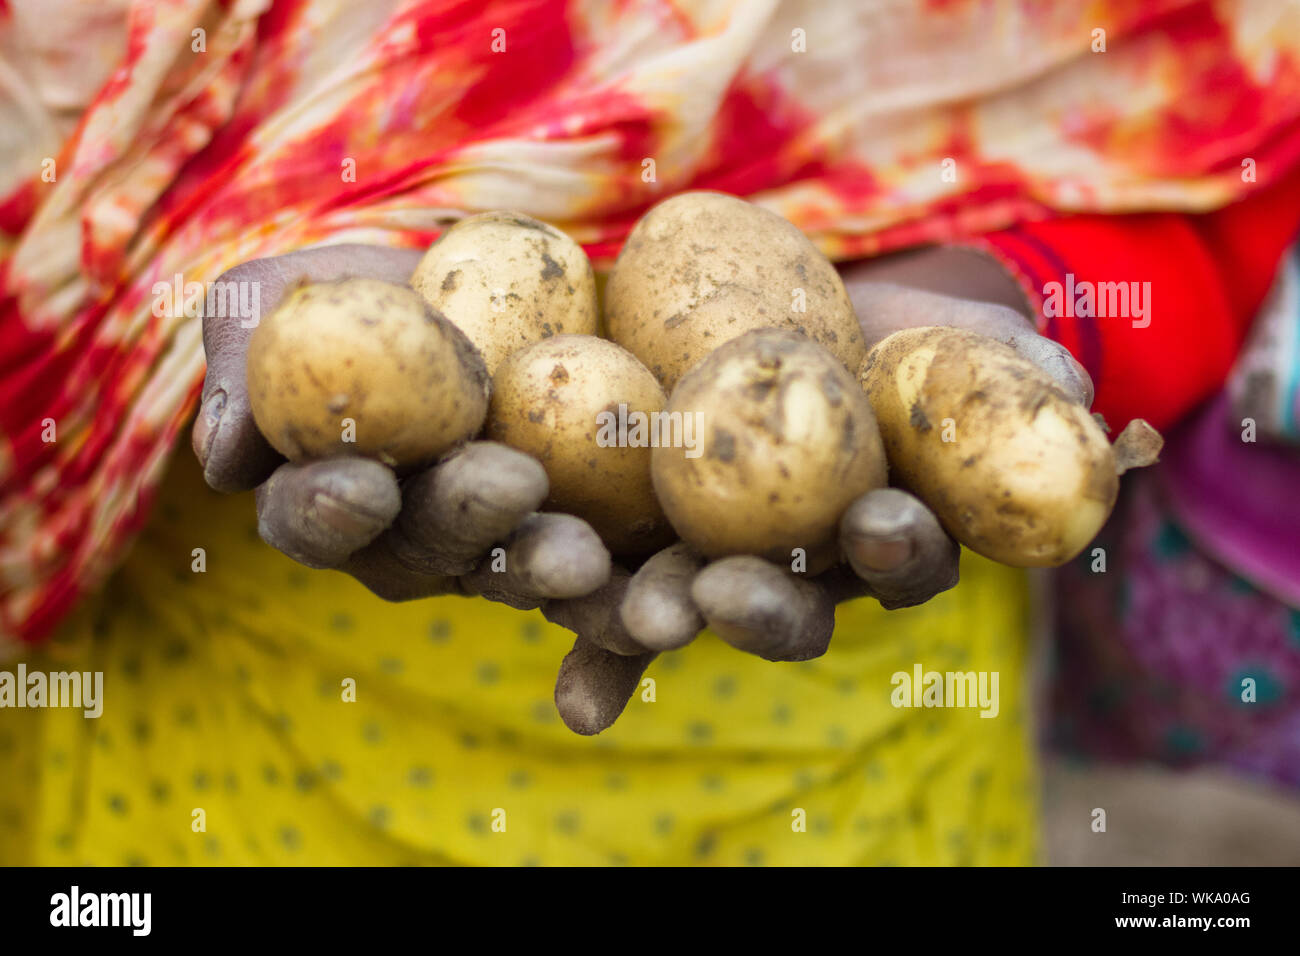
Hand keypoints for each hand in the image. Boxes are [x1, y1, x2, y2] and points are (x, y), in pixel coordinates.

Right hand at [192, 245, 612, 611]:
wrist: (494, 278)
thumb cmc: (367, 286)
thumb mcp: (287, 293)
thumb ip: (245, 356)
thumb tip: (225, 458)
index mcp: (336, 495)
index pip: (315, 517)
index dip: (329, 508)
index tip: (361, 483)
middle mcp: (419, 540)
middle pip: (433, 552)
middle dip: (468, 523)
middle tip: (509, 486)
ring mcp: (507, 547)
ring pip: (525, 576)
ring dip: (557, 578)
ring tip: (593, 564)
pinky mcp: (595, 539)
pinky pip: (612, 585)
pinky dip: (629, 613)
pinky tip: (656, 625)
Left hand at [547, 246, 1094, 734]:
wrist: (788, 301)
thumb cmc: (893, 332)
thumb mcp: (957, 336)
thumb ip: (1011, 367)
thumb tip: (1075, 392)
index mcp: (882, 535)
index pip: (900, 559)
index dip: (894, 550)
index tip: (879, 526)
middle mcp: (799, 568)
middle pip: (785, 605)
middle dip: (758, 607)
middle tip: (722, 597)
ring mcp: (711, 555)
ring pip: (687, 600)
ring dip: (654, 617)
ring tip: (630, 613)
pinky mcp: (630, 532)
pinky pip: (600, 578)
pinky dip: (580, 623)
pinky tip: (569, 688)